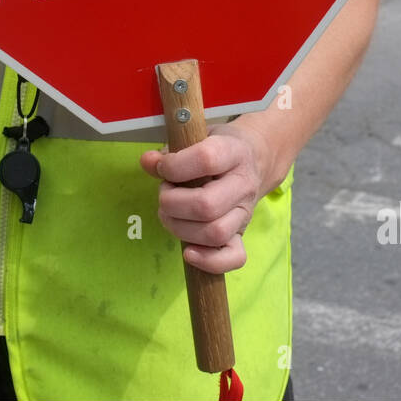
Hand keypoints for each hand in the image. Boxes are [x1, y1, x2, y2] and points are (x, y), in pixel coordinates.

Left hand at [138, 122, 276, 273]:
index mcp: (234, 152)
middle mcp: (244, 184)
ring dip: (181, 229)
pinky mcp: (242, 234)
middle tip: (165, 194)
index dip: (175, 167)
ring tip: (170, 214)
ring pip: (216, 233)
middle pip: (207, 205)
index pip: (206, 160)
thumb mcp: (195, 139)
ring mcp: (245, 212)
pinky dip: (209, 260)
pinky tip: (188, 251)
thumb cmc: (217, 149)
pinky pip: (234, 257)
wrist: (252, 159)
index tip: (163, 168)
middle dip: (172, 204)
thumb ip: (169, 152)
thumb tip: (148, 162)